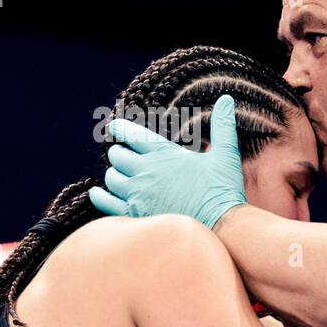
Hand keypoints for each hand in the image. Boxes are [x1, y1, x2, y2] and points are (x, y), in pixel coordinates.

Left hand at [89, 94, 245, 228]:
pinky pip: (106, 203)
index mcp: (164, 154)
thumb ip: (222, 126)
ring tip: (120, 175)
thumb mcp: (226, 155)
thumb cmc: (222, 191)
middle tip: (122, 155)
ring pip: (111, 178)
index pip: (131, 134)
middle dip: (119, 153)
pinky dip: (100, 196)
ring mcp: (138, 194)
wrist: (221, 227)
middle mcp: (146, 171)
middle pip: (117, 156)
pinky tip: (100, 193)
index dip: (119, 128)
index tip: (114, 127)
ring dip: (114, 175)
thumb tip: (226, 99)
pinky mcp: (135, 215)